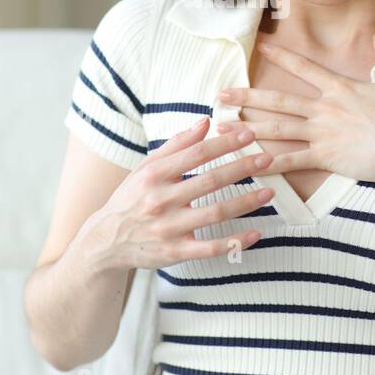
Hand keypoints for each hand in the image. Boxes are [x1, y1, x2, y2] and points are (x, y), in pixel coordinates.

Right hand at [91, 117, 275, 270]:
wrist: (105, 241)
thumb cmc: (131, 198)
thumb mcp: (146, 167)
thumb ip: (176, 145)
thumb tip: (206, 121)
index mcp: (153, 175)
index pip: (196, 154)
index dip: (225, 142)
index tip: (249, 134)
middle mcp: (160, 200)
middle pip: (209, 181)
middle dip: (242, 168)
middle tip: (268, 159)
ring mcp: (168, 228)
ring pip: (215, 213)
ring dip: (246, 202)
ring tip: (269, 192)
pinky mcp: (175, 252)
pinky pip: (211, 248)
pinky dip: (235, 242)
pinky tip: (256, 233)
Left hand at [215, 34, 374, 183]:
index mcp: (340, 89)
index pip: (304, 67)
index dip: (282, 55)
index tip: (261, 47)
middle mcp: (324, 109)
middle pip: (278, 99)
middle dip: (247, 95)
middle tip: (222, 93)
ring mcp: (321, 134)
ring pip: (277, 129)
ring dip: (248, 127)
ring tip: (223, 127)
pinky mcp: (324, 158)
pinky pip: (291, 161)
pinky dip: (269, 163)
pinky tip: (248, 164)